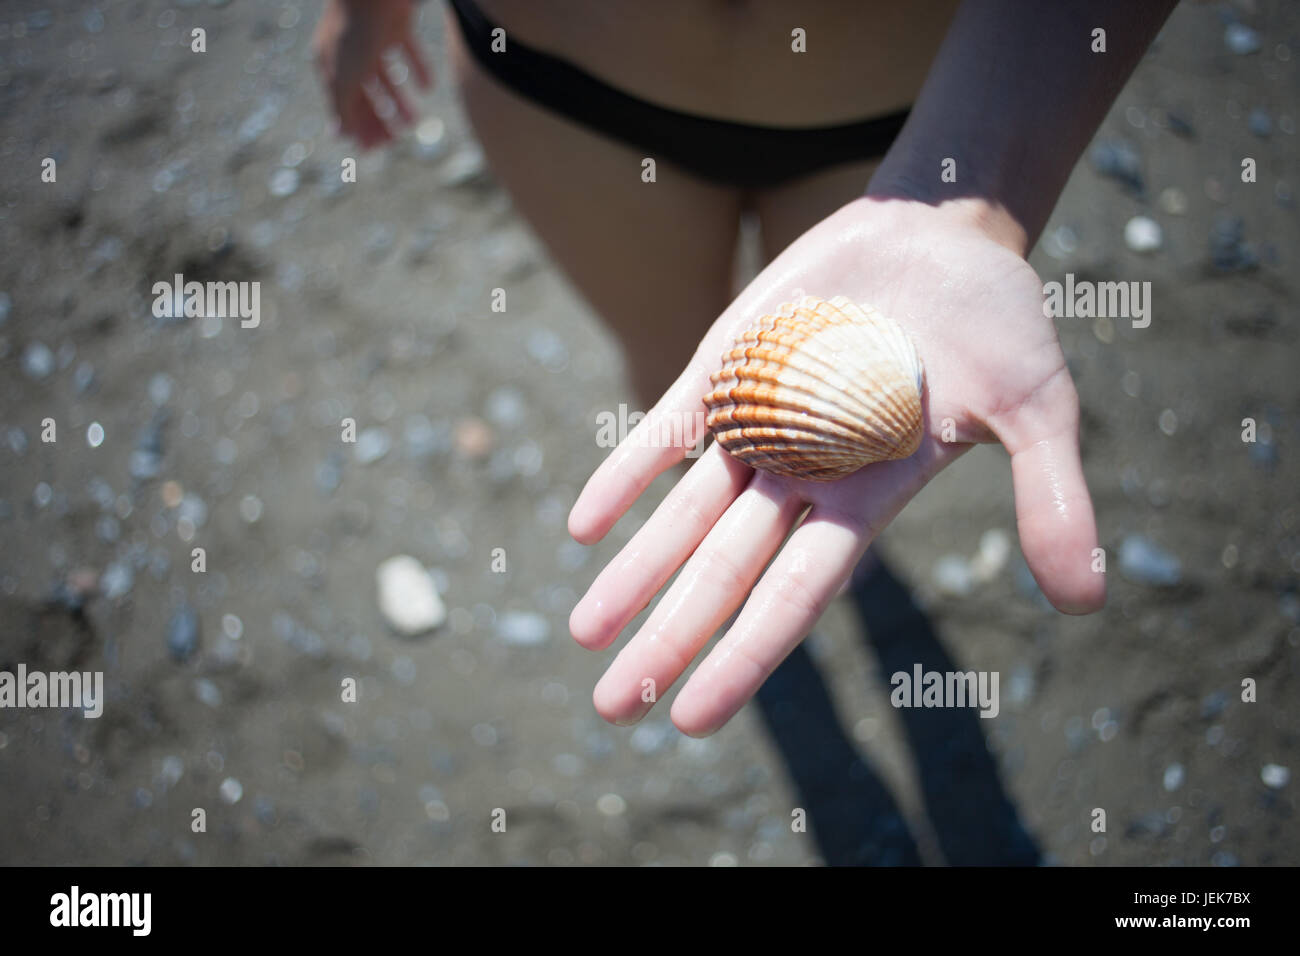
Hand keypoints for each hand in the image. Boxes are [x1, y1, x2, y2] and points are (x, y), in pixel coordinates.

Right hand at [312, 0, 431, 148]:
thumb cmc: (355, 30)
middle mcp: (350, 50)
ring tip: (414, 121)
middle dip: (379, 117)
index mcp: (331, 63)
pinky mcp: (397, 24)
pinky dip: (417, 69)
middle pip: (365, 92)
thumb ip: (342, 106)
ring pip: (386, 75)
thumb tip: (339, 136)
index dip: (357, 126)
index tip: (373, 149)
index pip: (344, 102)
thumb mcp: (344, 76)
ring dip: (398, 100)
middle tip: (396, 139)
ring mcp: (373, 36)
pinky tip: (428, 87)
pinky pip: (407, 50)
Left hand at [567, 195, 1103, 736]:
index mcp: (866, 499)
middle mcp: (800, 476)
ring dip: (633, 573)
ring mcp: (757, 426)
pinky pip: (667, 432)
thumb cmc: (995, 324)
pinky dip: (625, 475)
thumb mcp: (1038, 407)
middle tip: (613, 707)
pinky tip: (582, 527)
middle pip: (723, 572)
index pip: (794, 595)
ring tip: (585, 635)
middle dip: (670, 638)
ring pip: (683, 514)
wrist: (940, 234)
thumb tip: (1089, 603)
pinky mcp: (727, 370)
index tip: (692, 719)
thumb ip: (1052, 496)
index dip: (744, 654)